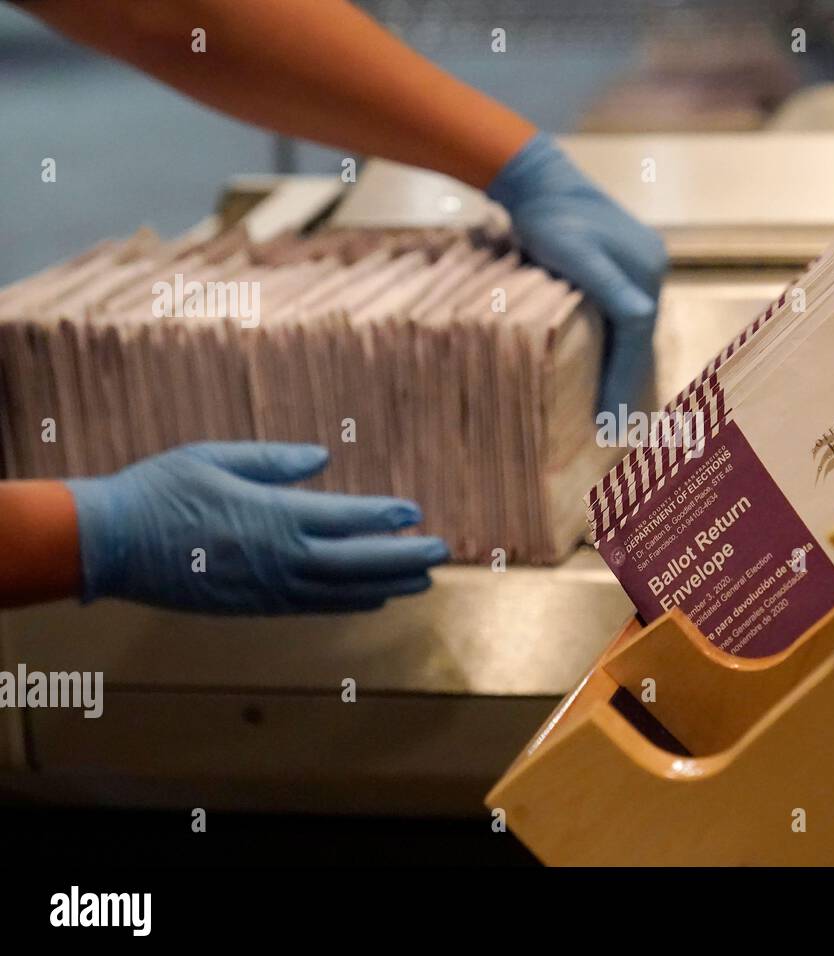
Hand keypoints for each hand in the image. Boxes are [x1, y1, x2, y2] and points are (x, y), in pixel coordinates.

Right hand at [66, 442, 448, 614]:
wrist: (109, 544)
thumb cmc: (159, 490)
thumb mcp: (215, 457)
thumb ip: (273, 461)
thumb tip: (321, 458)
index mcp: (273, 517)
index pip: (345, 518)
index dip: (384, 517)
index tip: (414, 512)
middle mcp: (279, 558)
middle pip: (357, 561)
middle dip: (402, 557)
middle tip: (441, 552)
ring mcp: (268, 587)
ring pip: (342, 590)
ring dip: (385, 583)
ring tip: (422, 580)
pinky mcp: (254, 606)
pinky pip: (313, 606)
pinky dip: (349, 602)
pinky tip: (373, 598)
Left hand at [488, 132, 667, 416]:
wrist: (539, 180)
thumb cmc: (550, 221)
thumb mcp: (577, 255)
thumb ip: (611, 289)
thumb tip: (642, 322)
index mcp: (646, 271)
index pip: (637, 337)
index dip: (623, 380)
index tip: (608, 416)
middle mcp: (653, 268)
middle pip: (639, 335)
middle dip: (626, 378)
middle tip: (610, 420)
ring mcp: (644, 263)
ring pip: (634, 326)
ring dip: (623, 362)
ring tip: (609, 401)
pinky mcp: (628, 260)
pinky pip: (626, 311)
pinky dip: (618, 341)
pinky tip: (606, 361)